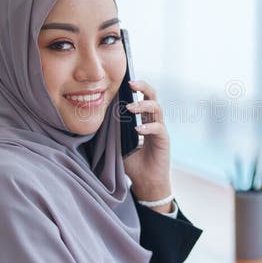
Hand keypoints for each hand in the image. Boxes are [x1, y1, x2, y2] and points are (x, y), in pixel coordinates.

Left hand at [123, 79, 171, 209]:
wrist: (145, 182)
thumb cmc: (132, 162)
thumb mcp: (119, 143)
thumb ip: (114, 130)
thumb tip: (97, 117)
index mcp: (144, 119)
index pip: (142, 97)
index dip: (136, 88)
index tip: (124, 80)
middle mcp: (153, 121)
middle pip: (152, 96)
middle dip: (143, 87)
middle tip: (131, 84)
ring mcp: (160, 129)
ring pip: (156, 108)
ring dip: (142, 105)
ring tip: (129, 108)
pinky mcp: (164, 140)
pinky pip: (158, 128)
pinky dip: (147, 127)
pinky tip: (138, 129)